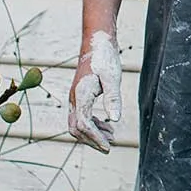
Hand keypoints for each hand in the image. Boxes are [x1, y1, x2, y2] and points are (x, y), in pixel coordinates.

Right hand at [68, 30, 123, 153]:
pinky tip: (108, 126)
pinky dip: (93, 125)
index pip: (83, 124)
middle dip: (91, 140)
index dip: (95, 138)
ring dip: (93, 134)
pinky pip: (82, 117)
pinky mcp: (80, 96)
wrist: (97, 43)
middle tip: (108, 148)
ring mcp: (76, 98)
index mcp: (81, 95)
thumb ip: (113, 98)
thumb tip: (115, 119)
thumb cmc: (105, 58)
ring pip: (78, 124)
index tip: (108, 147)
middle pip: (76, 128)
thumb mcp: (112, 77)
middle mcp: (75, 98)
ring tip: (111, 138)